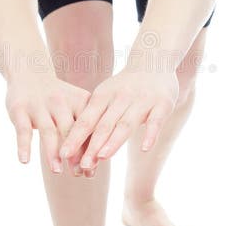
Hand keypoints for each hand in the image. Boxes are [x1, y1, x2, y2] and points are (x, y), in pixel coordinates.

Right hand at [5, 71, 94, 174]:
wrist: (29, 72)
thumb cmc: (57, 99)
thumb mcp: (74, 106)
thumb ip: (83, 132)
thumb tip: (92, 169)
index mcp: (78, 102)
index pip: (87, 128)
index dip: (90, 149)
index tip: (92, 171)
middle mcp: (60, 102)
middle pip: (70, 131)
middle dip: (74, 154)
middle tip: (78, 174)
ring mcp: (39, 105)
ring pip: (48, 131)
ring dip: (53, 152)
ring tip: (57, 171)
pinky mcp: (20, 109)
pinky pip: (23, 130)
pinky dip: (23, 146)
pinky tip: (24, 161)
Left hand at [58, 68, 178, 170]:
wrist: (153, 60)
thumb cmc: (124, 86)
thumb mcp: (105, 96)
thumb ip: (94, 119)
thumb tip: (74, 148)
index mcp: (103, 96)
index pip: (86, 120)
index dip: (75, 137)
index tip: (64, 155)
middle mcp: (120, 98)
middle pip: (104, 125)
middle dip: (92, 146)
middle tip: (82, 165)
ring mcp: (142, 101)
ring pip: (126, 124)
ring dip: (114, 141)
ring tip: (103, 158)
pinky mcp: (162, 104)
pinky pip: (156, 121)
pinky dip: (150, 134)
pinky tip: (145, 148)